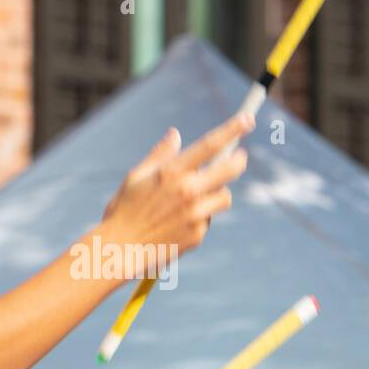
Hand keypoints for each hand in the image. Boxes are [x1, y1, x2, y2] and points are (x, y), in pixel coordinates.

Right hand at [97, 111, 253, 272]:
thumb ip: (160, 155)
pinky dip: (200, 216)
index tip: (247, 119)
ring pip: (223, 197)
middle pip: (230, 169)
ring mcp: (195, 214)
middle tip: (240, 157)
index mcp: (171, 172)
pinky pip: (208, 218)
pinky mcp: (198, 234)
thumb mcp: (136, 176)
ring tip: (194, 198)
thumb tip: (175, 134)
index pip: (209, 145)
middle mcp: (188, 191)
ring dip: (216, 193)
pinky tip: (178, 221)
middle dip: (238, 161)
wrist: (120, 248)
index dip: (231, 130)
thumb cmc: (124, 209)